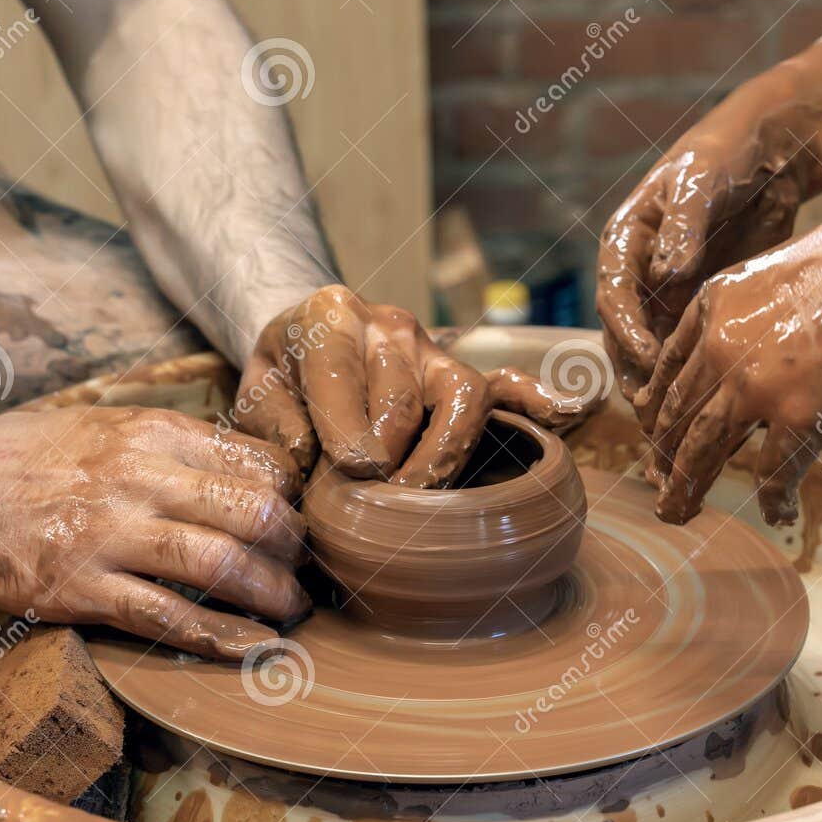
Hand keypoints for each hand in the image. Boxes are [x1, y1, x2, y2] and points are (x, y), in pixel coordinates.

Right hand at [0, 407, 309, 659]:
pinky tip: (252, 648)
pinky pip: (168, 617)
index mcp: (150, 434)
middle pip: (254, 511)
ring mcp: (110, 535)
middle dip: (295, 549)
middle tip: (303, 572)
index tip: (296, 521)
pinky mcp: (81, 587)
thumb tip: (237, 471)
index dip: (292, 497)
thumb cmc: (22, 454)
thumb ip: (168, 445)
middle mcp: (139, 478)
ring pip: (221, 565)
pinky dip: (221, 638)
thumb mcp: (104, 424)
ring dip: (270, 596)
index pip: (256, 461)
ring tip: (289, 612)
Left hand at [233, 285, 596, 486]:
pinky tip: (564, 412)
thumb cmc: (283, 376)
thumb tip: (307, 462)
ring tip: (420, 502)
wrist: (308, 336)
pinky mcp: (460, 376)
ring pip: (458, 399)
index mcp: (331, 317)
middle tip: (372, 505)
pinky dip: (536, 399)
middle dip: (389, 459)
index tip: (349, 473)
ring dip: (441, 458)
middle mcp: (390, 324)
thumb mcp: (256, 391)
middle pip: (402, 398)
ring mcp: (433, 350)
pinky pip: (506, 384)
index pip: (344, 375)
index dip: (347, 432)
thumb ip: (274, 425)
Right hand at [596, 39, 821, 412]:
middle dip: (636, 374)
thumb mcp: (701, 181)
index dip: (627, 331)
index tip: (649, 358)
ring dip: (659, 388)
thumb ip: (683, 227)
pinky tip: (704, 407)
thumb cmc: (725, 154)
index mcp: (625, 243)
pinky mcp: (696, 309)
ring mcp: (666, 297)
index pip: (614, 296)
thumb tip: (667, 272)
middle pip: (625, 337)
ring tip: (673, 422)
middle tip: (655, 410)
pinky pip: (687, 352)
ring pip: (652, 354)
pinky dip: (690, 380)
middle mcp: (638, 277)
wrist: (768, 153)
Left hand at [640, 180, 821, 525]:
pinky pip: (772, 473)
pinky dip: (771, 498)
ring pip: (702, 448)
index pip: (670, 365)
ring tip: (677, 512)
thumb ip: (764, 313)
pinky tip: (775, 514)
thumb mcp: (793, 269)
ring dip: (687, 485)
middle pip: (677, 411)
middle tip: (657, 482)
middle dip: (663, 453)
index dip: (660, 405)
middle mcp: (721, 344)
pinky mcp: (797, 418)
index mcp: (717, 302)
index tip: (657, 429)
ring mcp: (754, 384)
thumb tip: (770, 354)